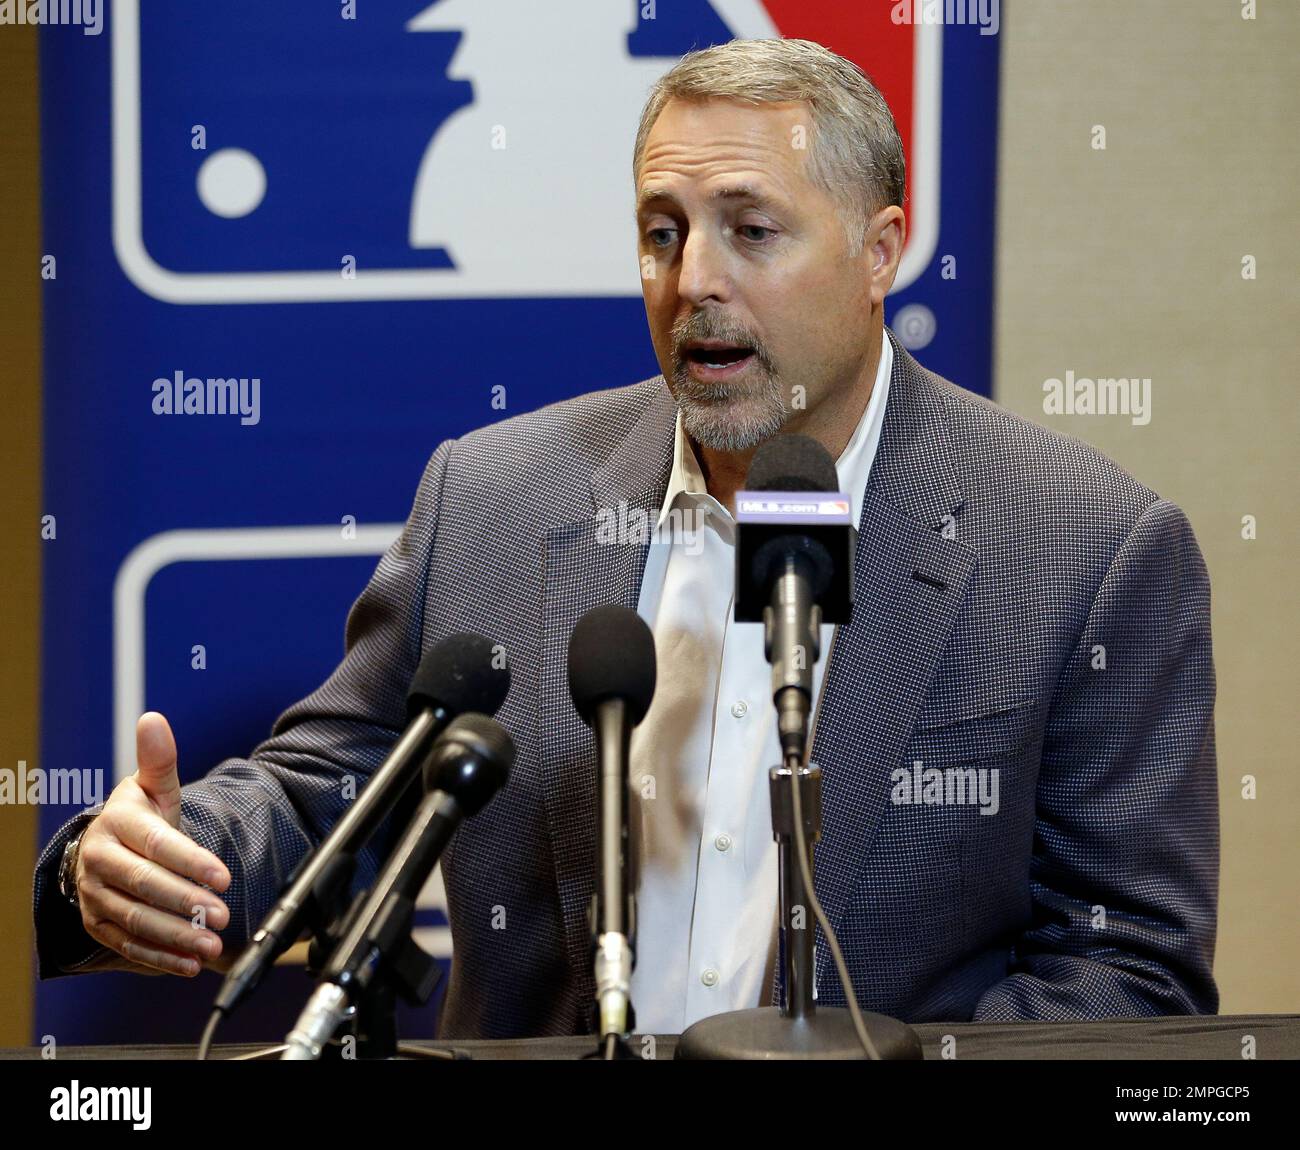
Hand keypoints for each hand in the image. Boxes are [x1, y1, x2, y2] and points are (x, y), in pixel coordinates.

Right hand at [75, 712, 231, 975]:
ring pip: (136, 920)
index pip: (157, 845)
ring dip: (176, 936)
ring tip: (212, 944)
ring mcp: (96, 895)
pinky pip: (127, 945)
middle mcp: (101, 860)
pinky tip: (188, 964)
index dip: (191, 862)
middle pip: (145, 887)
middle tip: (224, 915)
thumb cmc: (138, 816)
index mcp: (118, 823)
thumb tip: (154, 720)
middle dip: (187, 903)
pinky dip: (158, 957)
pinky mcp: (98, 923)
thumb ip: (160, 759)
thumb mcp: (153, 786)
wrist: (104, 845)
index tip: (224, 876)